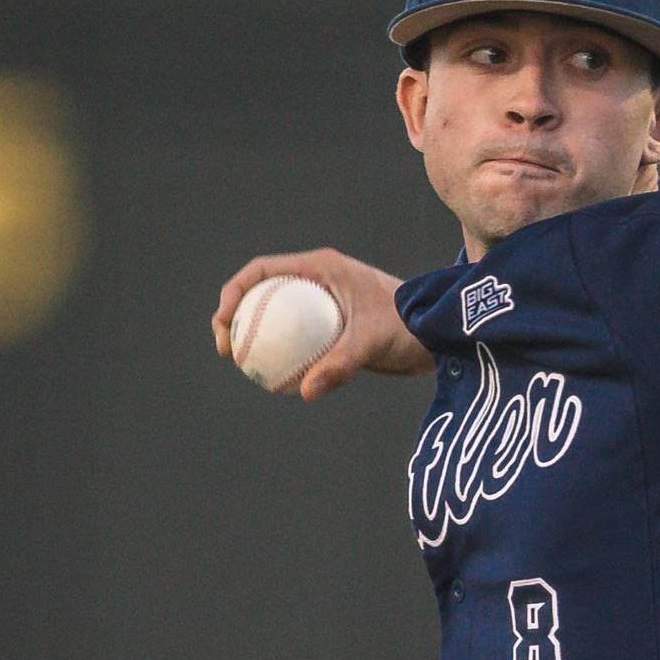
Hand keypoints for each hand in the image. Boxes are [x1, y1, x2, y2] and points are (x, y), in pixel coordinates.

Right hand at [211, 248, 434, 400]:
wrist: (437, 335)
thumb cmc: (408, 327)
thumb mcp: (373, 342)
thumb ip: (340, 364)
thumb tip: (305, 391)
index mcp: (320, 267)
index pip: (261, 271)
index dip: (233, 293)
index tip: (223, 324)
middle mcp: (316, 280)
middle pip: (260, 293)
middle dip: (234, 318)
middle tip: (227, 352)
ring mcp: (321, 303)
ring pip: (276, 317)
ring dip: (255, 338)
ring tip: (243, 368)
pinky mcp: (330, 325)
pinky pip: (295, 338)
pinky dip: (281, 355)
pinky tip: (274, 382)